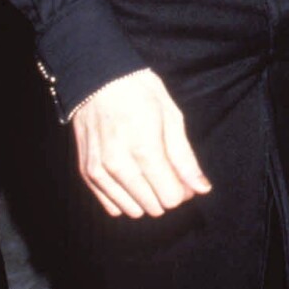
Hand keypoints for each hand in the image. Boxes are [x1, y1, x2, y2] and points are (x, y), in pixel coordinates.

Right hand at [71, 68, 211, 218]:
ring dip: (147, 198)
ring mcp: (99, 171)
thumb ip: (185, 157)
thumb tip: (201, 188)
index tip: (183, 176)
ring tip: (149, 173)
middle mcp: (119, 165)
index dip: (183, 190)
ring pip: (133, 210)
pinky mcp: (86, 174)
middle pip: (154, 206)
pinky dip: (126, 199)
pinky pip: (112, 207)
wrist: (97, 78)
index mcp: (144, 149)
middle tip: (168, 172)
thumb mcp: (171, 116)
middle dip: (167, 194)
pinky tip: (132, 179)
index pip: (170, 197)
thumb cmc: (139, 92)